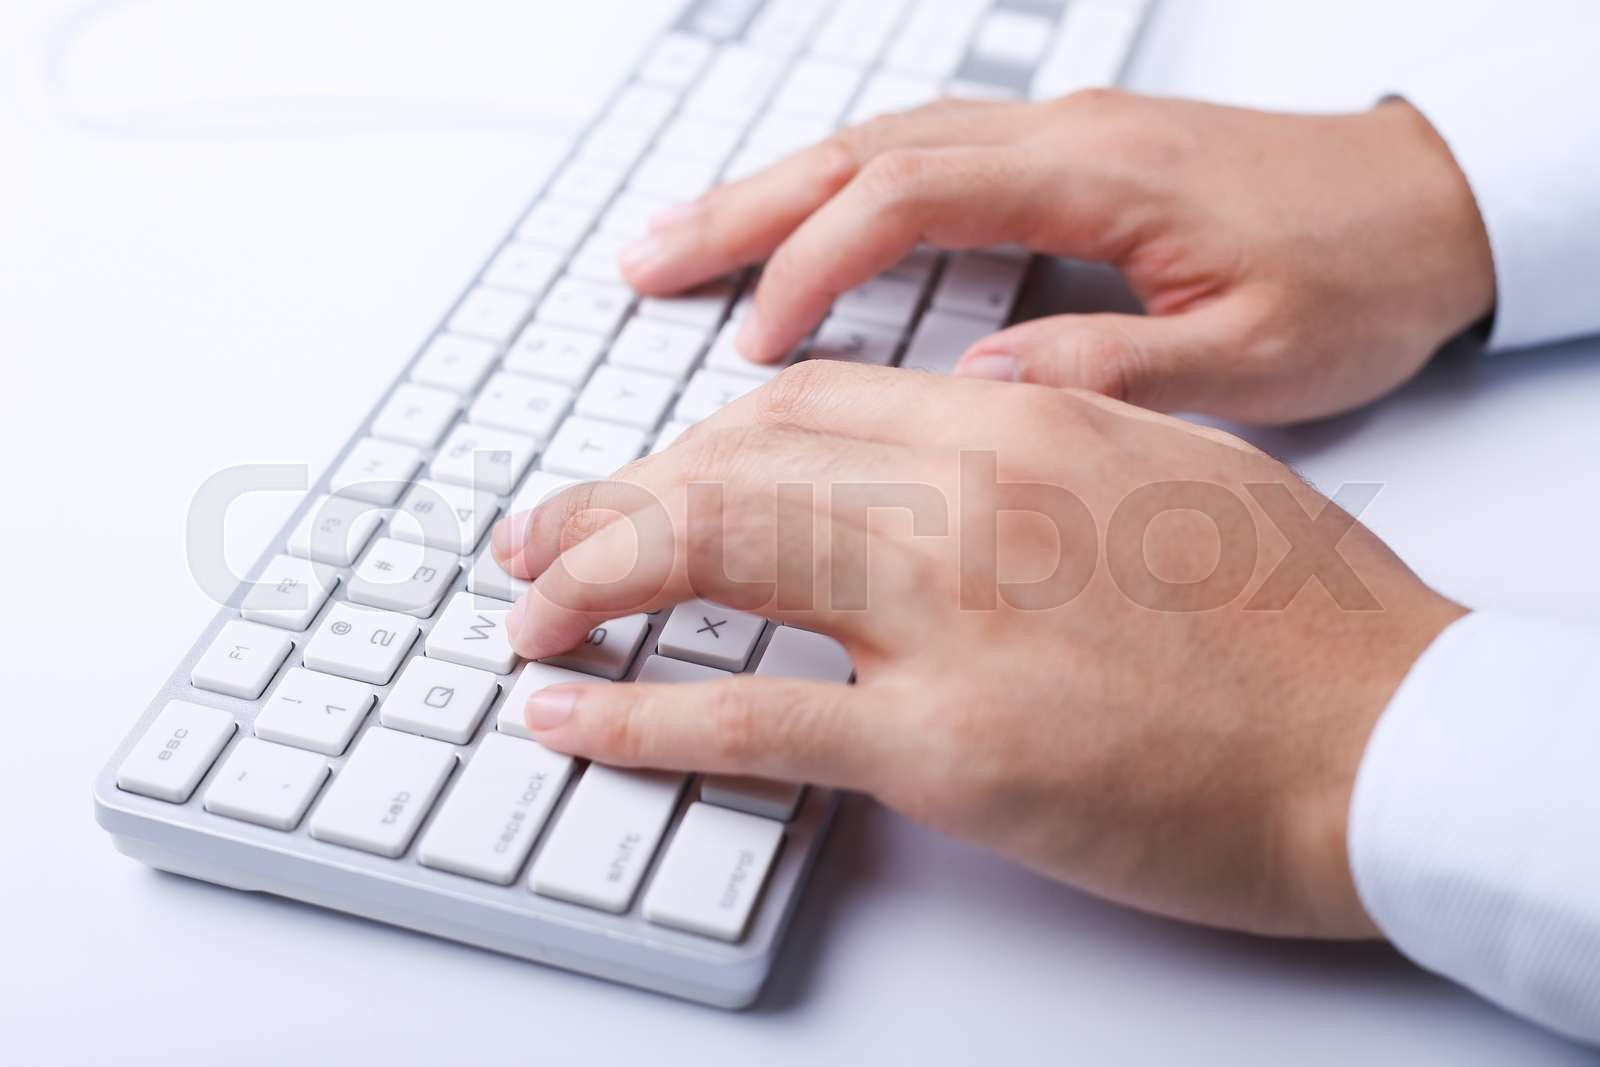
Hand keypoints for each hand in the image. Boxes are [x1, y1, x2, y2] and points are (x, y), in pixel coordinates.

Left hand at [489, 363, 1464, 936]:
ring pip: (713, 555)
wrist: (1394, 739)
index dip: (701, 442)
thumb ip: (1045, 440)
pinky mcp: (949, 747)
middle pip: (731, 465)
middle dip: (613, 499)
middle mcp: (966, 495)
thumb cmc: (1304, 615)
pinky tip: (569, 709)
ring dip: (591, 578)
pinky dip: (638, 710)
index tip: (653, 476)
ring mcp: (948, 617)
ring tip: (525, 607)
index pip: (803, 406)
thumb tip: (950, 433)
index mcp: (1020, 422)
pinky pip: (749, 714)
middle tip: (540, 537)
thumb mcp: (1170, 467)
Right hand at [617, 91, 1495, 423]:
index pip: (911, 196)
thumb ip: (1112, 375)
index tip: (751, 345)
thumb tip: (967, 396)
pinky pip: (923, 160)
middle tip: (641, 266)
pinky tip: (795, 236)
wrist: (1436, 207)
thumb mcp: (1256, 359)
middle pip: (865, 149)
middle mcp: (1064, 138)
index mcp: (1101, 178)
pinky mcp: (1066, 158)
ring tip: (678, 248)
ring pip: (882, 144)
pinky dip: (840, 195)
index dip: (813, 263)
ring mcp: (1060, 138)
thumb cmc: (1358, 279)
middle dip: (743, 208)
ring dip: (774, 193)